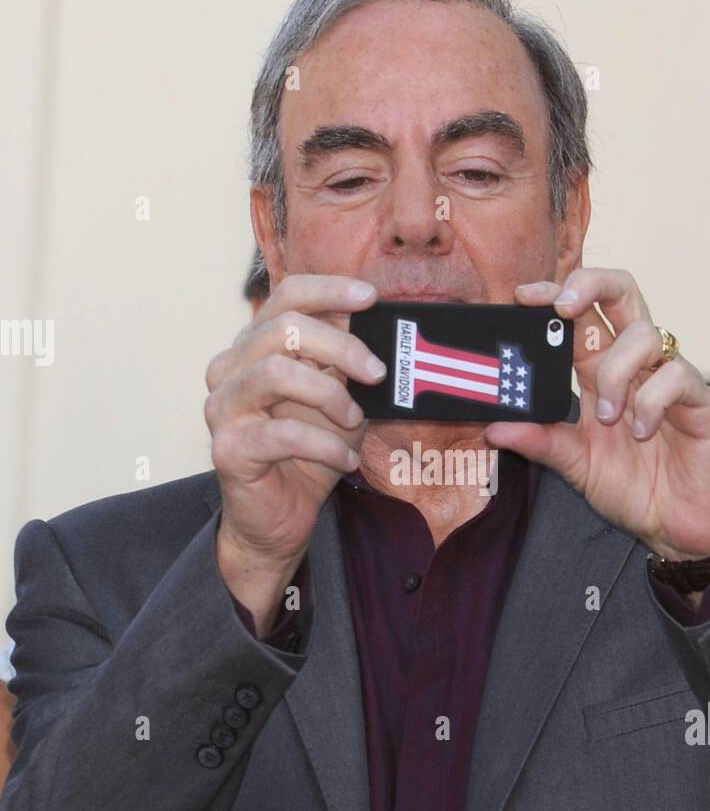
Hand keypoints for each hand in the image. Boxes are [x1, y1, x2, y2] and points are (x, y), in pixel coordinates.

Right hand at [204, 275, 386, 627]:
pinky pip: (283, 433)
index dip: (328, 290)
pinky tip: (345, 460)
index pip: (285, 297)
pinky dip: (326, 445)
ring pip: (277, 373)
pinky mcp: (228, 447)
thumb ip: (348, 368)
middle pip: (284, 329)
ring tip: (355, 421)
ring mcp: (222, 407)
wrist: (279, 520)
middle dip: (342, 346)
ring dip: (330, 395)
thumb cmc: (308, 456)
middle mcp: (229, 369)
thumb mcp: (338, 402)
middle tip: (377, 372)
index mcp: (254, 348)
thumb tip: (384, 334)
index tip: (371, 298)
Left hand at [483, 268, 709, 561]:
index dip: (554, 295)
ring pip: (645, 333)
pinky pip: (677, 376)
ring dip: (616, 371)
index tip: (523, 297)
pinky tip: (642, 432)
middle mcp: (636, 366)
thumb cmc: (633, 488)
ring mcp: (671, 379)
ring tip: (607, 416)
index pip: (581, 315)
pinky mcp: (701, 401)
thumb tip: (494, 428)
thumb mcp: (576, 466)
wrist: (678, 527)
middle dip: (590, 284)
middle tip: (562, 308)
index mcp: (602, 372)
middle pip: (622, 291)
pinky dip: (651, 401)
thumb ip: (541, 443)